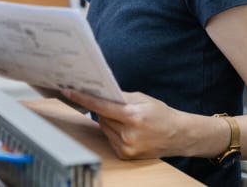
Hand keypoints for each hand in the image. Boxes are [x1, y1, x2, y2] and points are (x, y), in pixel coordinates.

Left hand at [61, 89, 186, 158]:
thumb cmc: (160, 114)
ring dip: (108, 120)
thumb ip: (120, 97)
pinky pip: (109, 138)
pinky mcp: (125, 155)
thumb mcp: (142, 99)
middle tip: (115, 105)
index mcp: (133, 117)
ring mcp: (126, 147)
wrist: (178, 135)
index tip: (68, 92)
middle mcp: (128, 134)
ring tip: (125, 119)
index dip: (83, 98)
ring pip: (103, 127)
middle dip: (103, 109)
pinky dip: (113, 131)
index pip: (101, 107)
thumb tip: (98, 93)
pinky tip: (127, 130)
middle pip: (101, 116)